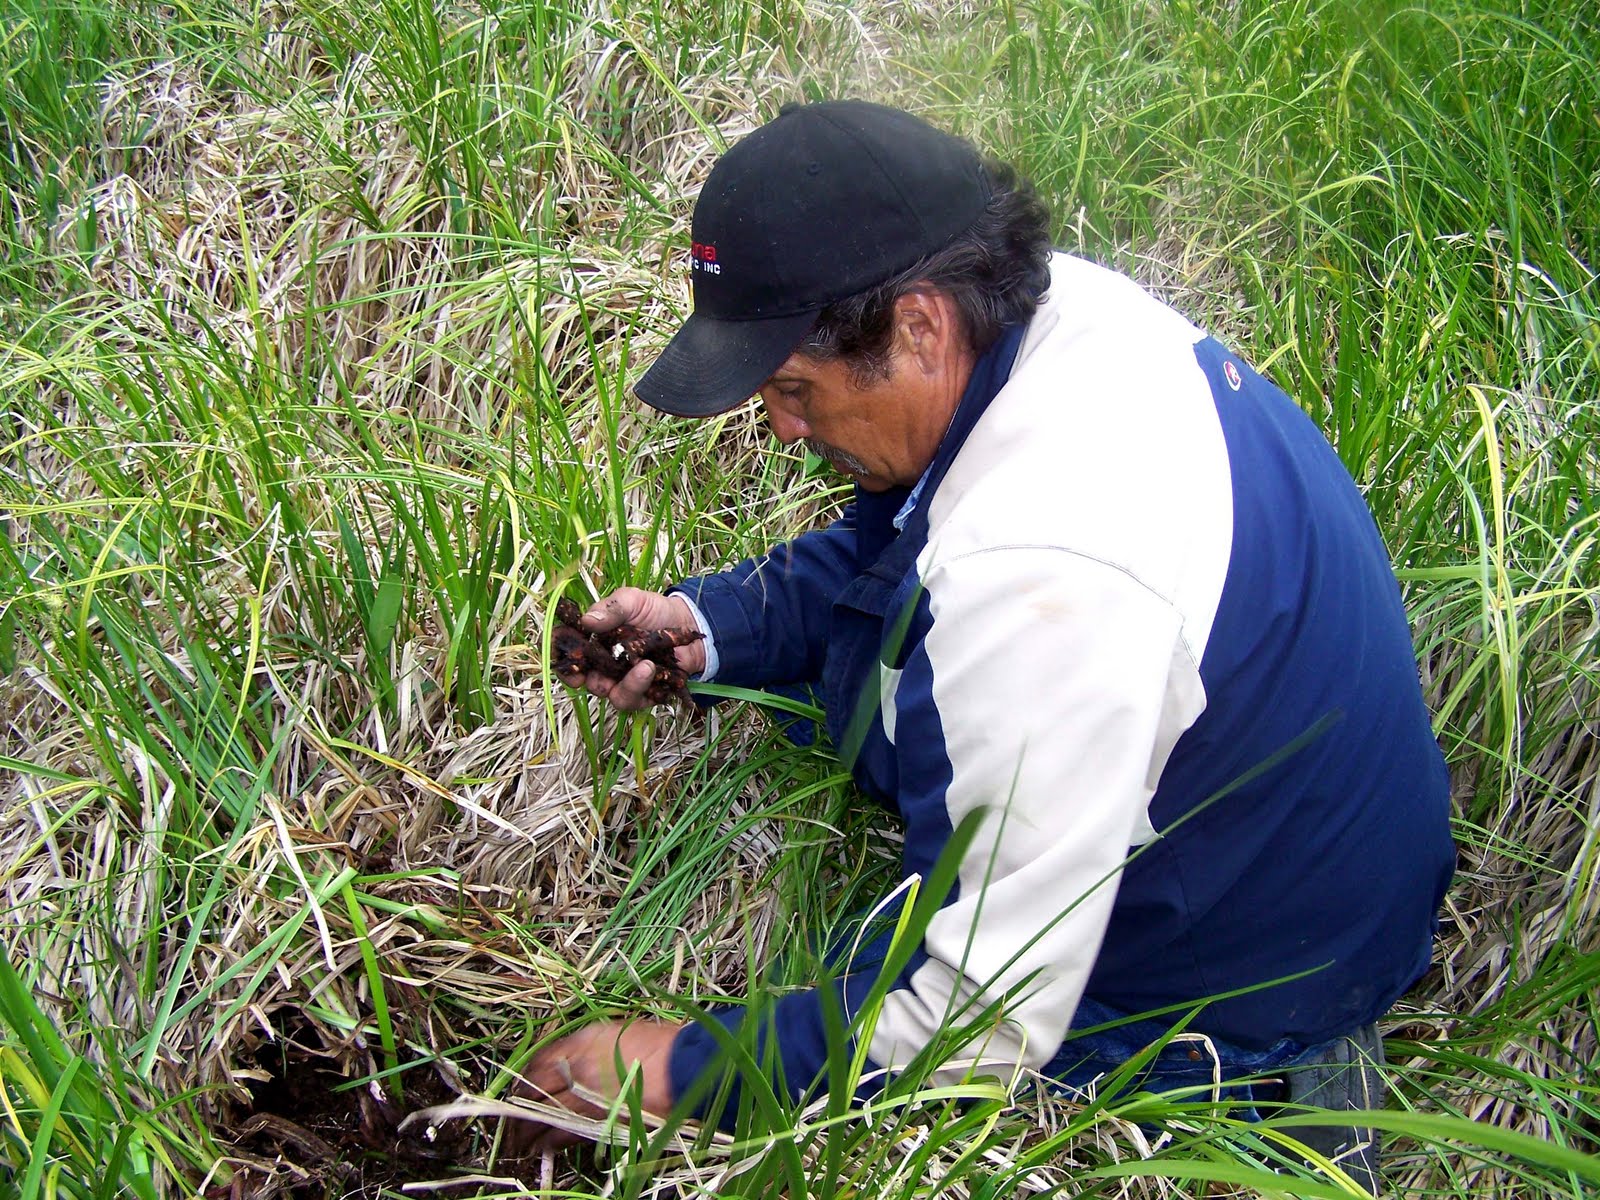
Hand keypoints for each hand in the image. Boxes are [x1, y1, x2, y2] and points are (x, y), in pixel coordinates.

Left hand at [502, 1018, 683, 1155]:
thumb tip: (575, 1063)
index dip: (526, 1075)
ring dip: (529, 1128)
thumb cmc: (661, 1046)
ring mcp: (585, 1093)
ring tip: (521, 1140)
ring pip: (544, 1114)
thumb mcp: (621, 1032)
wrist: (683, 1069)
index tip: (520, 1086)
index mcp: (584, 1040)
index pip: (541, 1058)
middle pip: (536, 1087)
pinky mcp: (596, 1119)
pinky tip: (543, 1148)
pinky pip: (563, 1133)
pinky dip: (549, 1141)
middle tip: (512, 1116)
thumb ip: (592, 1046)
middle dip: (520, 1103)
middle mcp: (578, 1065)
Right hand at [558, 588, 706, 710]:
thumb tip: (587, 621)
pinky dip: (639, 686)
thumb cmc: (655, 611)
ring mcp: (618, 680)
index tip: (562, 655)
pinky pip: (630, 699)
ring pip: (605, 692)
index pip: (566, 650)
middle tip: (585, 674)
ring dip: (621, 682)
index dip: (559, 654)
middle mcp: (600, 663)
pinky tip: (651, 670)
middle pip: (579, 677)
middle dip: (580, 677)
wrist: (687, 624)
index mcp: (592, 639)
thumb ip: (611, 608)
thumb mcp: (632, 600)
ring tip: (644, 665)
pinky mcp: (638, 693)